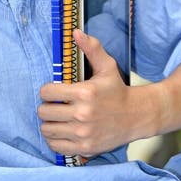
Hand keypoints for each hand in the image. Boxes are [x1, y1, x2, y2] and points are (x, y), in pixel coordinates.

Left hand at [38, 30, 132, 157]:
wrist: (137, 116)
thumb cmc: (118, 90)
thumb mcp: (107, 66)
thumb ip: (91, 48)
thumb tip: (76, 32)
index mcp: (85, 93)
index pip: (46, 93)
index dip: (47, 91)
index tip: (54, 92)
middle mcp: (82, 114)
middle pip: (43, 112)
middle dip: (47, 107)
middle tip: (55, 106)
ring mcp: (83, 133)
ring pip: (46, 130)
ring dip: (49, 124)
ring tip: (58, 119)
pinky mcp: (85, 147)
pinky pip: (55, 146)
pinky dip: (54, 139)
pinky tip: (62, 132)